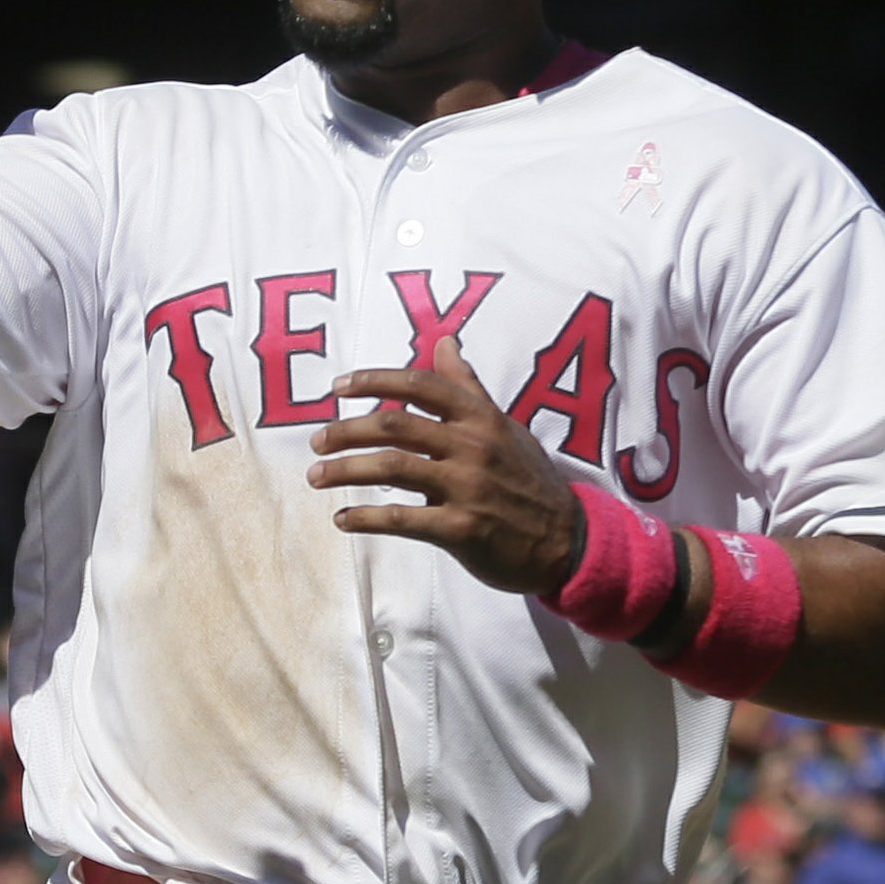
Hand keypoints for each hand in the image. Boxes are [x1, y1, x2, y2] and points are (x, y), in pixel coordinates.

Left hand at [304, 338, 585, 594]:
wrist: (568, 541)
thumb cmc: (528, 479)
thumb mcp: (504, 426)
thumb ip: (468, 387)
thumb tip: (445, 341)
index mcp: (481, 418)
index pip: (420, 385)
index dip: (374, 382)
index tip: (338, 387)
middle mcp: (472, 447)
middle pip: (394, 426)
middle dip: (346, 431)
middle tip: (316, 442)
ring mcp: (466, 488)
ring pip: (390, 469)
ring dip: (344, 471)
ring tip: (317, 477)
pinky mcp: (460, 530)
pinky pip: (401, 520)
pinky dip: (365, 518)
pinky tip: (343, 519)